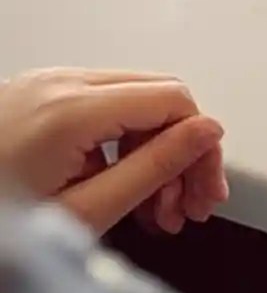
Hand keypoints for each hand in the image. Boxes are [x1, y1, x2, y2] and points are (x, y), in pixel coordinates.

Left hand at [0, 68, 228, 234]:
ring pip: (134, 101)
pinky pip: (101, 106)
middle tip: (188, 203)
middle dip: (183, 150)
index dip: (200, 146)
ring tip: (154, 208)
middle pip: (159, 96)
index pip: (174, 100)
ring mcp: (42, 85)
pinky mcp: (33, 96)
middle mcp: (57, 83)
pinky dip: (121, 143)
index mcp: (70, 108)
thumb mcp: (86, 209)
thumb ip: (154, 167)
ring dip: (155, 151)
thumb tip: (206, 133)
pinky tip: (119, 187)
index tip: (205, 188)